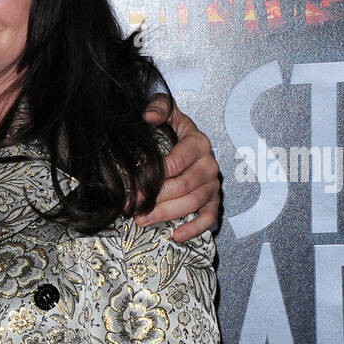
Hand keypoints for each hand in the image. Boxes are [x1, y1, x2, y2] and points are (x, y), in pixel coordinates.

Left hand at [136, 102, 219, 240]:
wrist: (188, 141)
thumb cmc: (172, 129)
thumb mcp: (167, 111)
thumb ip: (159, 107)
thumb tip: (149, 116)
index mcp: (198, 143)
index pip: (175, 162)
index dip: (153, 175)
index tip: (132, 183)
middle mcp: (209, 164)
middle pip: (182, 186)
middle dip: (154, 198)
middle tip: (130, 206)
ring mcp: (212, 184)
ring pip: (192, 203)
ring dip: (166, 214)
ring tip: (141, 219)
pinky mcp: (213, 200)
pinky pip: (209, 217)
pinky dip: (195, 228)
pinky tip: (177, 236)